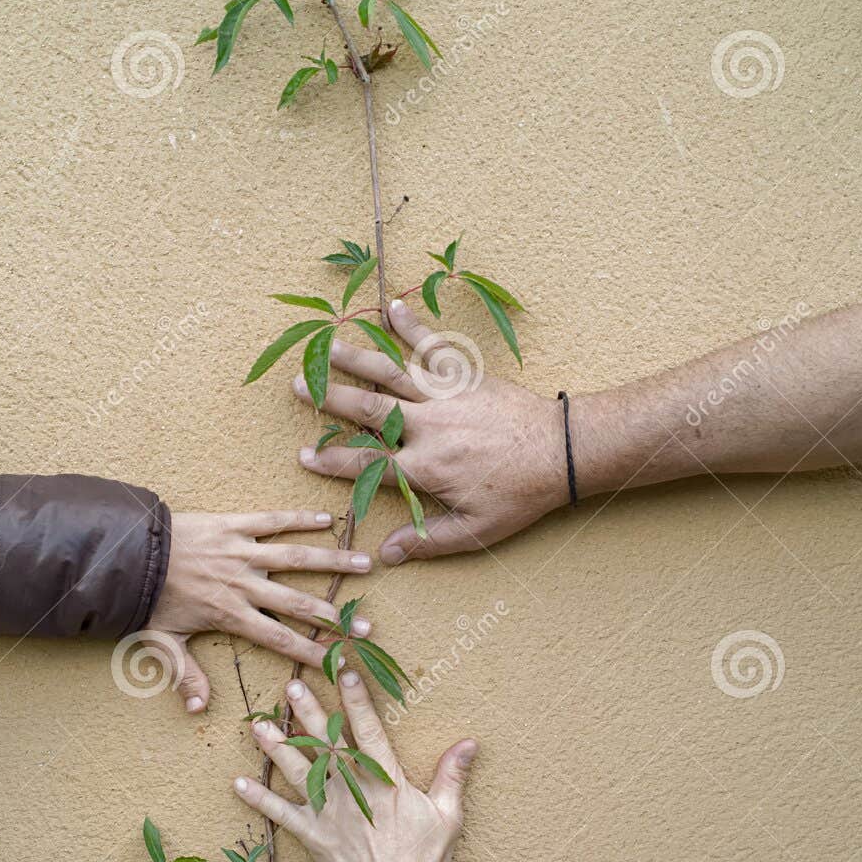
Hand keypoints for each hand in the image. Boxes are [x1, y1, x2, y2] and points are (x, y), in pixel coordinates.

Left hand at [142, 510, 372, 712]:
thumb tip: (197, 711)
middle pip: (299, 602)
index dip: (310, 651)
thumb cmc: (146, 597)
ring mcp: (242, 551)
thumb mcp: (160, 641)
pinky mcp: (234, 524)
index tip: (338, 661)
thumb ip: (183, 674)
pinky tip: (328, 519)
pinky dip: (300, 519)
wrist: (130, 551)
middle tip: (367, 627)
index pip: (279, 638)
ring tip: (366, 564)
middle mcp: (244, 584)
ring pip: (296, 557)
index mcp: (230, 614)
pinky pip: (272, 519)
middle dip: (335, 617)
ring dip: (334, 561)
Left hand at [232, 669, 476, 861]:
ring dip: (277, 746)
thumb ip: (452, 776)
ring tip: (258, 724)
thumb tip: (469, 743)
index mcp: (385, 780)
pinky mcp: (312, 835)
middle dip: (308, 712)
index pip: (368, 731)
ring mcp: (329, 812)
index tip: (345, 673)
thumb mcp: (447, 816)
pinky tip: (238, 783)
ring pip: (298, 771)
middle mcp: (352, 789)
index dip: (356, 700)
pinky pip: (281, 814)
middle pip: (326, 743)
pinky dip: (260, 799)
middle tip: (291, 686)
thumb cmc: (423, 860)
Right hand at [294, 298, 566, 562]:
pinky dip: (412, 325)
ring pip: (393, 373)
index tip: (304, 456)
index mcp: (425, 468)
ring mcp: (446, 397)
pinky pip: (434, 347)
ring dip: (358, 359)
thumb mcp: (475, 531)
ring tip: (327, 346)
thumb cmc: (520, 495)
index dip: (333, 461)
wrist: (562, 453)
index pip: (368, 465)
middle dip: (331, 399)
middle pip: (370, 410)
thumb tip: (385, 555)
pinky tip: (392, 306)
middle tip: (299, 386)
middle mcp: (428, 427)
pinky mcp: (466, 376)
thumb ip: (427, 541)